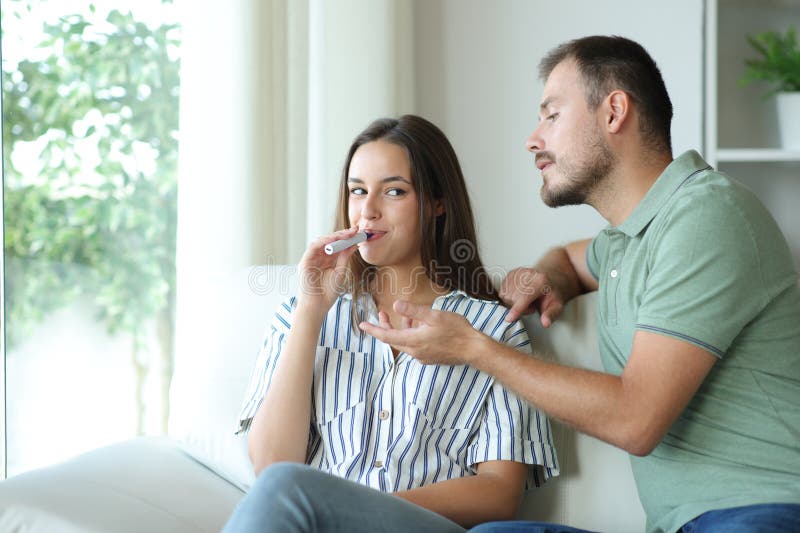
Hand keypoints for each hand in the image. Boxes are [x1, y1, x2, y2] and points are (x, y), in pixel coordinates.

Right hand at [296, 227, 358, 310]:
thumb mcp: (340, 272)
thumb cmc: (328, 292)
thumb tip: (353, 244)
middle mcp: (318, 257)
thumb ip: (345, 257)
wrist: (318, 306)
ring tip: (347, 234)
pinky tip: (334, 240)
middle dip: (342, 234)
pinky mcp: (305, 262)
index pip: (336, 245)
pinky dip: (323, 242)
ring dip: (334, 236)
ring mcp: (311, 259)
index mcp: (326, 260)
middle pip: (329, 241)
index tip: (357, 233)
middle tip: (354, 230)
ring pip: (321, 241)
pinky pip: (313, 247)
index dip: (346, 238)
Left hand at [359, 300, 484, 365]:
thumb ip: (414, 311)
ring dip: (401, 329)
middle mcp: (415, 352)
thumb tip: (396, 304)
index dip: (373, 329)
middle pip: (393, 339)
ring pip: (404, 342)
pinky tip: (419, 324)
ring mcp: (422, 356)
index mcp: (413, 341)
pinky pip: (414, 345)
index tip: (362, 325)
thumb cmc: (457, 331)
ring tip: (406, 315)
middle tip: (381, 313)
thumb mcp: (434, 316)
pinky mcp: (430, 356)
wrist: (473, 349)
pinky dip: (411, 334)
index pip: (386, 336)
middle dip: (385, 326)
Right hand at [498, 267, 563, 326]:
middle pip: (513, 297)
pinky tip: (518, 296)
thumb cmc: (552, 294)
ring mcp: (518, 272)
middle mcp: (528, 274)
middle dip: (518, 308)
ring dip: (512, 303)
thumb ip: (551, 315)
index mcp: (541, 281)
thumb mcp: (557, 306)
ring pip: (506, 295)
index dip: (516, 309)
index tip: (509, 319)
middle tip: (531, 307)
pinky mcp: (511, 274)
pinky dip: (508, 298)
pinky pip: (502, 291)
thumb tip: (546, 323)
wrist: (550, 278)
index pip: (525, 296)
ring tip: (526, 301)